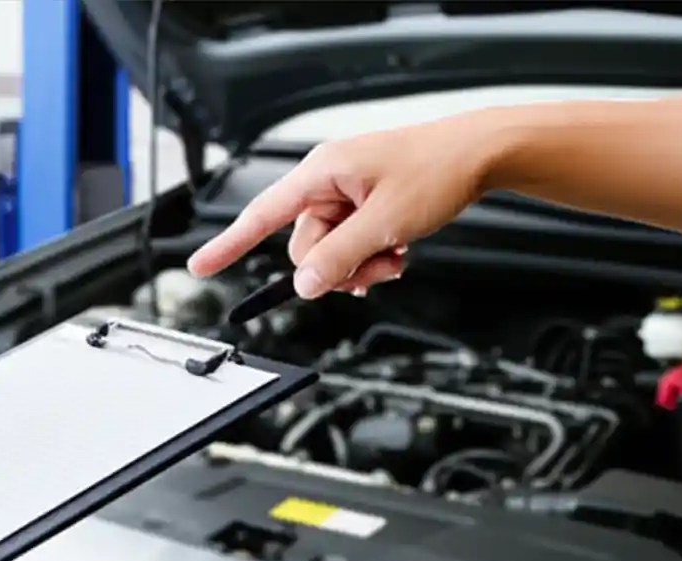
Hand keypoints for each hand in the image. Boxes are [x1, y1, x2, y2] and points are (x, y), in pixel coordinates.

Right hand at [187, 111, 502, 297]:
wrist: (480, 154)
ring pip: (331, 251)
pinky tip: (396, 252)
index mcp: (321, 172)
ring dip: (360, 265)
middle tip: (374, 271)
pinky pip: (351, 243)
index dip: (228, 243)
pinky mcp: (364, 203)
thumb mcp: (385, 223)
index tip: (201, 265)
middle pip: (304, 246)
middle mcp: (327, 181)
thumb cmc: (437, 169)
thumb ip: (339, 257)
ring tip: (395, 258)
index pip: (261, 214)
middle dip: (336, 267)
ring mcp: (346, 194)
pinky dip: (370, 256)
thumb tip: (304, 285)